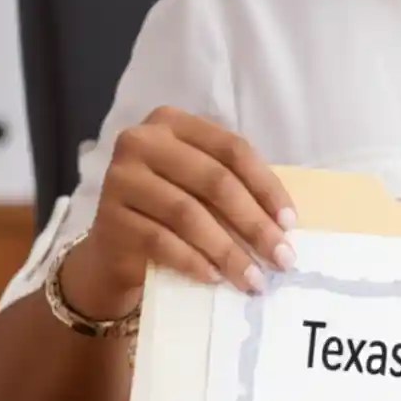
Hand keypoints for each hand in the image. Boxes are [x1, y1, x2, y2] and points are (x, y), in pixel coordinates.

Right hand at [60, 106, 296, 317]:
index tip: (290, 223)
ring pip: (189, 214)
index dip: (266, 186)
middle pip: (214, 181)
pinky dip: (194, 261)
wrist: (115, 251)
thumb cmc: (170, 211)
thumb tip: (284, 224)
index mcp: (173, 122)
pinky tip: (216, 278)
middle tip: (281, 258)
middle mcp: (142, 142)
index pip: (232, 149)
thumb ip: (235, 188)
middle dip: (254, 223)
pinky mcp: (109, 218)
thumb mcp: (202, 188)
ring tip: (254, 278)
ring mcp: (121, 178)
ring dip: (228, 251)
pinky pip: (162, 241)